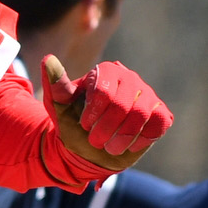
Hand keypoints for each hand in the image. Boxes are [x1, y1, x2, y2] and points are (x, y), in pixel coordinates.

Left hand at [42, 55, 172, 171]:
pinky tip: (129, 146)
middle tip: (95, 141)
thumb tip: (48, 59)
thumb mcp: (58, 105)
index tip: (85, 125)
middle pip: (123, 104)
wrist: (88, 147)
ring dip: (122, 136)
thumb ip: (55, 84)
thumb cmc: (73, 121)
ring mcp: (147, 95)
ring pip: (141, 114)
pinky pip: (160, 122)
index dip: (94, 112)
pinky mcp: (160, 113)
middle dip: (107, 128)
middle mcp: (130, 78)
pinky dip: (143, 137)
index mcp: (106, 71)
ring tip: (109, 147)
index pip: (105, 89)